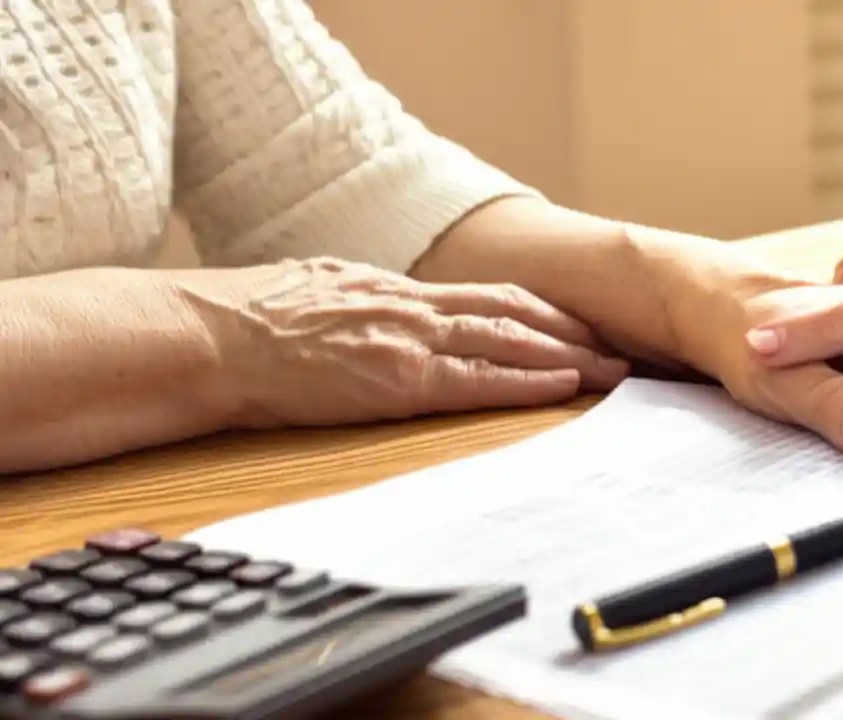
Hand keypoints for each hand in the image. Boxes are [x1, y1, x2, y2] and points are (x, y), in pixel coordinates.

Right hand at [183, 257, 628, 427]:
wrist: (213, 335)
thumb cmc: (252, 320)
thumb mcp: (321, 295)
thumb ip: (366, 304)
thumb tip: (382, 312)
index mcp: (397, 290)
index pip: (489, 295)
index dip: (542, 311)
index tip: (579, 324)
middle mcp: (414, 307)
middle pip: (516, 312)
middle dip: (574, 331)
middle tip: (619, 347)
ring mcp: (409, 340)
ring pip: (510, 340)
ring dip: (569, 356)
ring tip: (612, 370)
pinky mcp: (398, 379)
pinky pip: (478, 379)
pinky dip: (527, 381)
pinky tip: (564, 386)